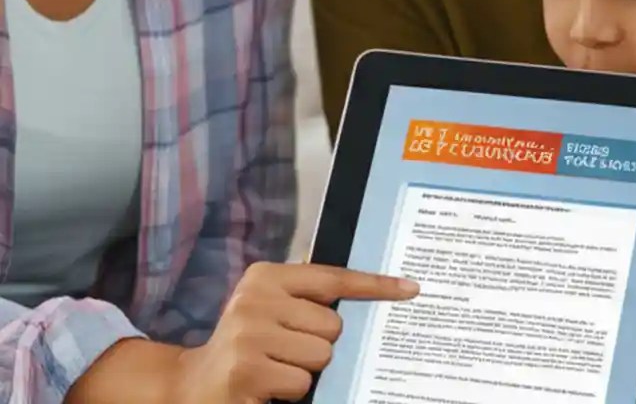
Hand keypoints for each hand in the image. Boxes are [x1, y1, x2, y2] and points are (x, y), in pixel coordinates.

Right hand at [171, 262, 418, 402]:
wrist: (190, 385)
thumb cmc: (247, 345)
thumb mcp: (271, 311)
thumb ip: (309, 301)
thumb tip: (373, 301)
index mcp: (265, 277)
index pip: (332, 277)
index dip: (374, 285)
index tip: (410, 289)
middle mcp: (254, 300)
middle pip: (332, 326)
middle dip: (319, 345)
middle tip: (285, 352)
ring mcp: (248, 336)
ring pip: (321, 357)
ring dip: (304, 371)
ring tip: (274, 370)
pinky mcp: (246, 371)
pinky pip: (301, 383)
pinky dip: (289, 392)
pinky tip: (264, 387)